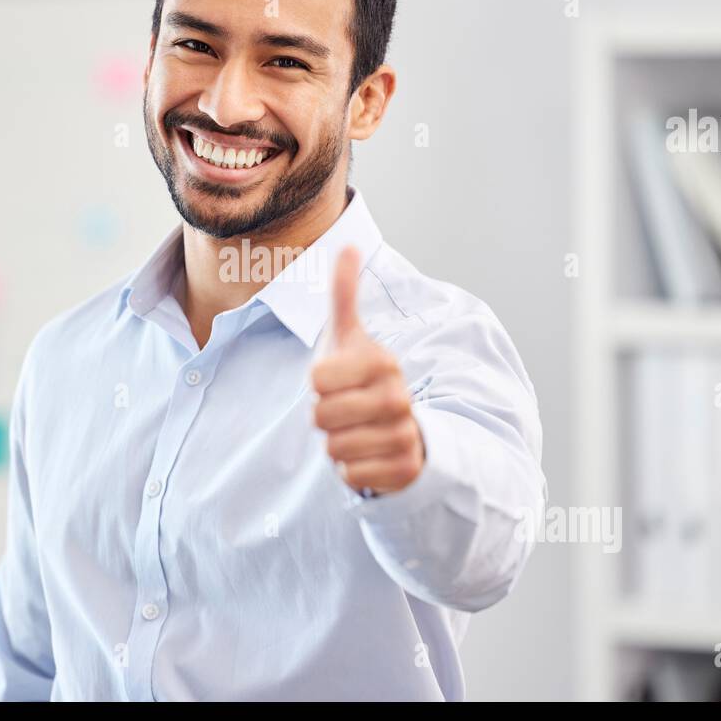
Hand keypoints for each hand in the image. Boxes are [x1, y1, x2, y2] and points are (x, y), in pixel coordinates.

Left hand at [311, 246, 424, 495]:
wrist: (399, 427)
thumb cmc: (362, 379)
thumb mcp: (350, 337)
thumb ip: (344, 294)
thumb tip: (348, 245)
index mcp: (383, 362)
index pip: (316, 380)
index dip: (318, 384)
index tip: (339, 380)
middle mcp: (399, 397)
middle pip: (321, 416)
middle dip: (324, 416)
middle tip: (346, 409)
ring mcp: (404, 435)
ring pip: (333, 448)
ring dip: (337, 443)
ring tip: (358, 430)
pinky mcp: (404, 469)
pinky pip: (350, 475)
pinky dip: (351, 469)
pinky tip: (368, 454)